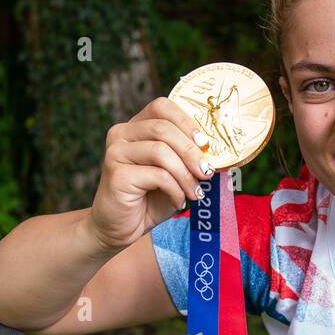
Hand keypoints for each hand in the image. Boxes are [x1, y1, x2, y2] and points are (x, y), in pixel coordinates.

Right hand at [88, 96, 216, 251]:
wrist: (121, 228)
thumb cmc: (150, 198)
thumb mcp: (174, 173)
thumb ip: (188, 158)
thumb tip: (218, 152)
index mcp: (135, 127)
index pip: (162, 107)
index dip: (186, 122)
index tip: (205, 144)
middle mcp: (121, 134)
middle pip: (163, 128)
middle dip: (192, 152)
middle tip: (207, 172)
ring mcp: (116, 153)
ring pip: (161, 152)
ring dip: (185, 175)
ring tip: (195, 193)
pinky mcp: (116, 175)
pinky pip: (158, 175)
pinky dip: (175, 190)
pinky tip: (178, 202)